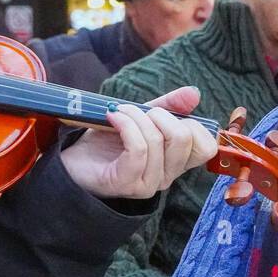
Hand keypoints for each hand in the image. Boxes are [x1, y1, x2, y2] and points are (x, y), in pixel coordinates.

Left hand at [60, 86, 217, 199]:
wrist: (71, 160)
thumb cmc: (106, 141)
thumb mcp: (140, 118)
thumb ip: (168, 107)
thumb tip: (195, 93)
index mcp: (174, 163)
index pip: (206, 148)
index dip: (192, 124)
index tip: (163, 114)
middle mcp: (166, 177)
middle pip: (184, 140)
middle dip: (160, 115)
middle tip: (137, 110)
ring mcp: (147, 183)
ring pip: (158, 141)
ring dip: (136, 117)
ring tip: (118, 112)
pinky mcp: (125, 183)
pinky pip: (138, 150)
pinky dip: (126, 126)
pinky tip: (112, 117)